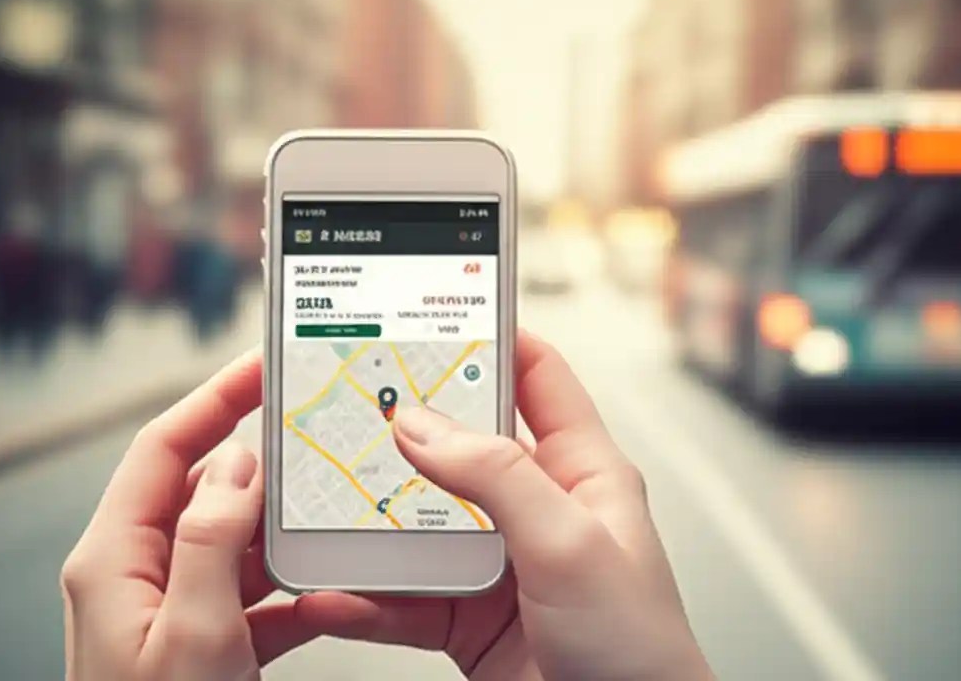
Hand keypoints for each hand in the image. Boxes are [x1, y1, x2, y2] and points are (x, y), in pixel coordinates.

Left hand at [61, 352, 329, 679]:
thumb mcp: (192, 640)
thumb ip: (211, 543)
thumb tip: (237, 465)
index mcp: (112, 559)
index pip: (164, 450)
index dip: (214, 399)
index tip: (263, 366)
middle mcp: (133, 572)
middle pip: (202, 487)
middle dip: (263, 464)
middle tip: (318, 436)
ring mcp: (166, 606)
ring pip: (231, 539)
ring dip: (282, 529)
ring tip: (332, 509)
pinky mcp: (197, 638)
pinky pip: (246, 592)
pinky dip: (287, 588)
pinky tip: (325, 591)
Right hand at [294, 332, 714, 679]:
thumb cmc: (640, 652)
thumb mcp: (570, 545)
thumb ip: (497, 478)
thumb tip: (424, 423)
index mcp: (581, 472)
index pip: (537, 377)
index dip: (489, 338)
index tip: (428, 315)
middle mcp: (538, 510)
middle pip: (459, 447)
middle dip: (402, 433)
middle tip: (345, 408)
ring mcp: (500, 565)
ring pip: (419, 524)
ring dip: (369, 521)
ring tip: (320, 505)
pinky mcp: (468, 620)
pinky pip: (404, 597)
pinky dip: (364, 598)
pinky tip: (333, 594)